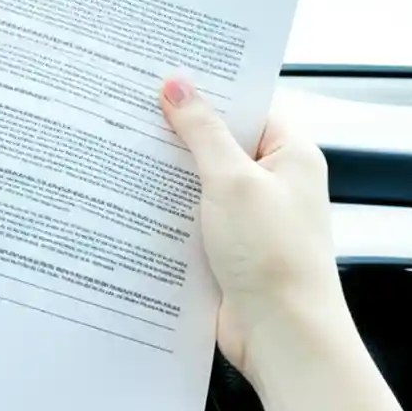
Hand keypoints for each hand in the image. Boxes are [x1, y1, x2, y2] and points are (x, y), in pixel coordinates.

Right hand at [160, 79, 343, 379]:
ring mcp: (248, 218)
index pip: (247, 107)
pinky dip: (165, 212)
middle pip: (219, 143)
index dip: (209, 90)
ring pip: (199, 182)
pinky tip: (132, 203)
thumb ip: (203, 131)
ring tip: (122, 150)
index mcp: (290, 156)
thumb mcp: (233, 181)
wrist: (281, 335)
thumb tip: (179, 86)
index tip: (166, 75)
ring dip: (167, 175)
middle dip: (178, 132)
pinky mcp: (226, 249)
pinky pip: (190, 218)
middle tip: (133, 108)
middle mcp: (272, 183)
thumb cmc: (275, 258)